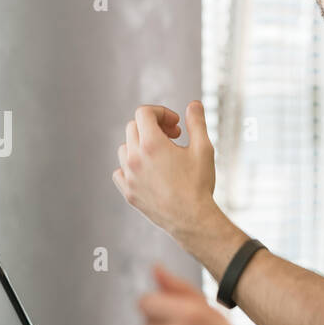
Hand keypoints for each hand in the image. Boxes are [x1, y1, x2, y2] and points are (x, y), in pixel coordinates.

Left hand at [113, 102, 215, 241]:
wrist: (192, 220)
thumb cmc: (199, 184)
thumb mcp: (204, 149)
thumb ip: (197, 122)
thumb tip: (194, 104)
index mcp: (152, 144)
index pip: (144, 113)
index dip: (161, 113)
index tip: (176, 125)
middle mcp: (135, 158)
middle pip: (134, 127)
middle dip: (153, 127)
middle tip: (174, 138)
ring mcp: (129, 176)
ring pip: (125, 148)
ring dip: (141, 145)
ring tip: (161, 155)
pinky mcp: (128, 192)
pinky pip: (120, 171)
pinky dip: (130, 166)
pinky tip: (148, 171)